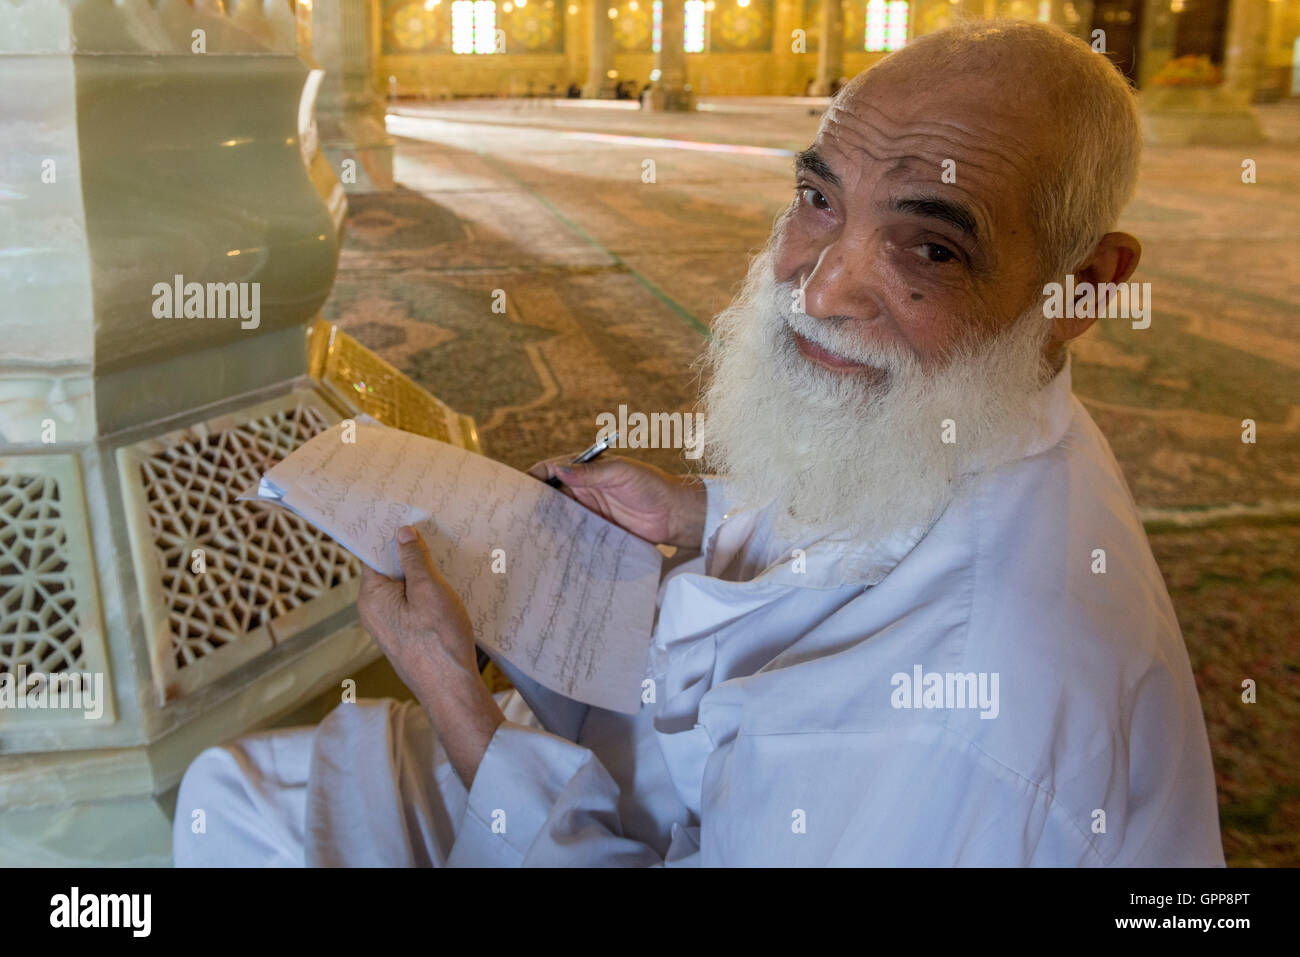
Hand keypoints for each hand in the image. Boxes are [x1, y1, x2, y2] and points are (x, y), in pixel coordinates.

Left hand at [357, 525, 503, 786]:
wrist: (450, 689)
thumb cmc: (439, 641)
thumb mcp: (429, 590)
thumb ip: (414, 559)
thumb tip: (402, 532)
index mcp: (371, 596)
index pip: (373, 554)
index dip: (389, 534)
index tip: (405, 514)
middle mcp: (372, 610)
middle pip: (387, 569)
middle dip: (409, 552)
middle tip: (432, 530)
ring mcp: (388, 625)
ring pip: (401, 587)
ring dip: (420, 573)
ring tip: (444, 555)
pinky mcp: (404, 635)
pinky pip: (410, 603)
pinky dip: (425, 592)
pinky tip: (446, 586)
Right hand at [527, 454, 707, 548]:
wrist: (676, 515)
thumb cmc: (652, 486)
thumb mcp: (622, 474)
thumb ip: (591, 473)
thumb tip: (559, 470)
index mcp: (587, 469)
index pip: (552, 469)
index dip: (533, 476)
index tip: (516, 489)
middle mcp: (584, 488)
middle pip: (550, 493)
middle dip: (532, 502)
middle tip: (513, 516)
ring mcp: (589, 510)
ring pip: (559, 514)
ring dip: (544, 522)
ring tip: (524, 534)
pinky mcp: (597, 530)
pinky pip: (573, 533)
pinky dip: (561, 538)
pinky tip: (549, 547)